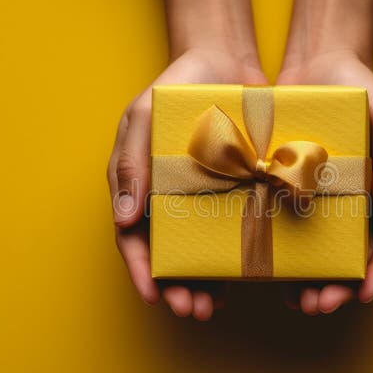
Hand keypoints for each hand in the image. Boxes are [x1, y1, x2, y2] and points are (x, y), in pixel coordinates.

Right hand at [108, 48, 265, 319]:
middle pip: (169, 255)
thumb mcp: (143, 114)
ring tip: (213, 306)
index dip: (141, 270)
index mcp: (142, 186)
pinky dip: (239, 255)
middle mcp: (172, 199)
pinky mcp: (241, 192)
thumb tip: (126, 220)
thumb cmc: (174, 85)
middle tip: (191, 310)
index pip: (133, 238)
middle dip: (176, 287)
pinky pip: (238, 230)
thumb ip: (131, 162)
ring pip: (202, 252)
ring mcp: (207, 199)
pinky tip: (246, 277)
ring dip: (205, 283)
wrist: (224, 62)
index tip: (154, 295)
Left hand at [278, 50, 372, 313]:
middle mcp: (372, 200)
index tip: (363, 294)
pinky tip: (277, 276)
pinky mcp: (306, 193)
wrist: (316, 63)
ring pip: (332, 252)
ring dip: (318, 281)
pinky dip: (293, 256)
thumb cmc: (359, 84)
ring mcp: (339, 199)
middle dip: (344, 286)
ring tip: (298, 302)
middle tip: (319, 305)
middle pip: (364, 256)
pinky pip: (303, 231)